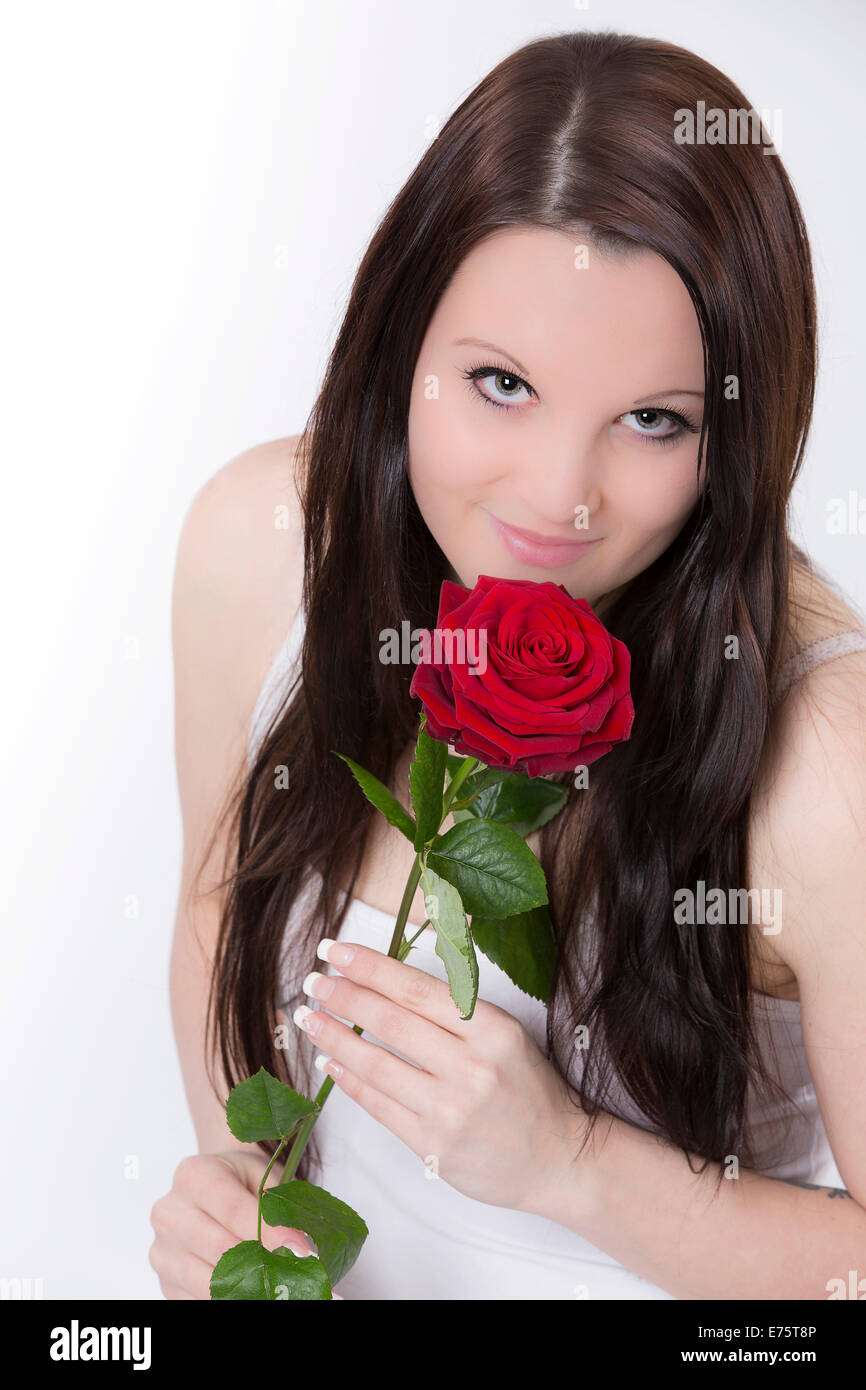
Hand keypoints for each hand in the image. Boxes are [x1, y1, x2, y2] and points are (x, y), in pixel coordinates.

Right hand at [149, 1150, 314, 1298]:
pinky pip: (201, 1300)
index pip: (233, 1209)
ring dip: (251, 1287)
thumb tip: (302, 1248)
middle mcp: (170, 1213)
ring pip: (210, 1283)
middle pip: (221, 1250)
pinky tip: (257, 1291)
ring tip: (282, 1287)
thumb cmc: (242, 1180)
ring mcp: (163, 1251)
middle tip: (298, 1274)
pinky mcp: (167, 1283)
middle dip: (265, 1265)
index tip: (302, 1250)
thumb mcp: (264, 1176)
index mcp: (194, 1176)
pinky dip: (234, 1297)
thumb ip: (279, 1206)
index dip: (270, 1233)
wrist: (211, 1189)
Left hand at [292, 940, 582, 1211]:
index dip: (370, 967)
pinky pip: (378, 1106)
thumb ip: (454, 1009)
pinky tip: (330, 1061)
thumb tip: (386, 977)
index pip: (416, 988)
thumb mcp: (506, 1033)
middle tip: (313, 980)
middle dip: (343, 996)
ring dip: (334, 1037)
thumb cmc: (529, 1088)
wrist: (559, 1159)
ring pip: (375, 1064)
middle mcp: (471, 1067)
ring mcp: (450, 1110)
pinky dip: (348, 1081)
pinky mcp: (433, 1148)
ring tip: (308, 1017)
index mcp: (492, 1029)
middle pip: (390, 1021)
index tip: (336, 951)